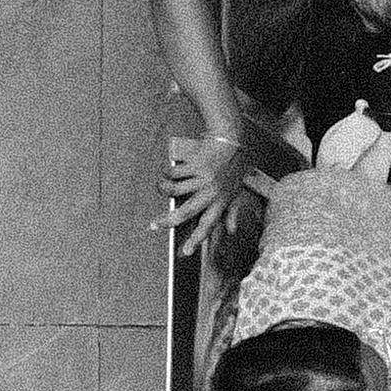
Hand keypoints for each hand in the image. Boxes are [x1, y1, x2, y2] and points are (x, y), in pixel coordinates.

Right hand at [162, 125, 249, 247]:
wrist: (232, 138)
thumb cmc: (234, 165)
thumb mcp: (237, 190)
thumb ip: (233, 211)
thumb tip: (232, 231)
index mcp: (222, 201)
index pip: (208, 225)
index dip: (196, 240)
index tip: (184, 252)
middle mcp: (212, 192)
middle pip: (185, 212)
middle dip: (167, 221)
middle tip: (153, 225)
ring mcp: (203, 178)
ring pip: (173, 190)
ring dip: (162, 189)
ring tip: (161, 186)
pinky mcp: (195, 164)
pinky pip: (172, 173)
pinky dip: (166, 173)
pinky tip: (168, 171)